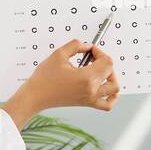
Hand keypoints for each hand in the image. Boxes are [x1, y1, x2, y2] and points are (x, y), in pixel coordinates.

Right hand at [1, 40, 120, 128]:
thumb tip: (87, 46)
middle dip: (103, 60)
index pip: (106, 61)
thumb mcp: (59, 54)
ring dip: (111, 76)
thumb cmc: (44, 78)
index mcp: (86, 78)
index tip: (90, 50)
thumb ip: (76, 45)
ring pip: (114, 88)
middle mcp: (91, 90)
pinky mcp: (87, 103)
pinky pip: (107, 105)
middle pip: (111, 71)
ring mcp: (90, 98)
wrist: (36, 96)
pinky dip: (112, 97)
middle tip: (91, 57)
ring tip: (100, 71)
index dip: (99, 52)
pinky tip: (105, 88)